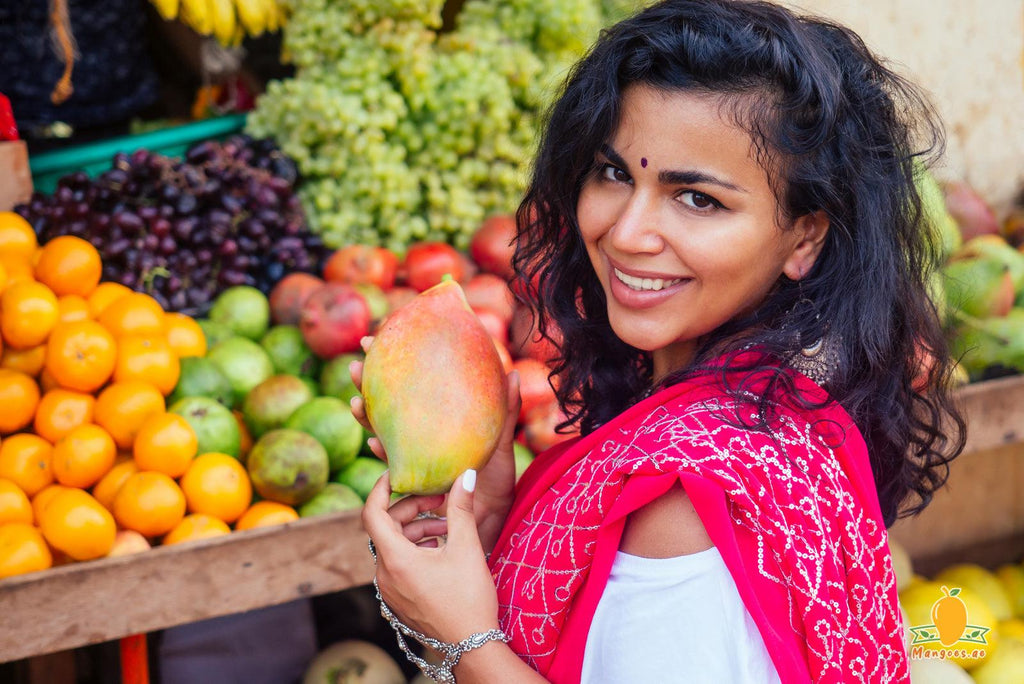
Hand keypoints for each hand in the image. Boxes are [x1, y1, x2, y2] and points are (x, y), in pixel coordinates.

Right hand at [349, 336, 521, 551]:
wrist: (491, 516)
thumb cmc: (496, 477)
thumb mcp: (501, 441)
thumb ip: (505, 410)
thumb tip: (512, 373)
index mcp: (439, 416)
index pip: (412, 382)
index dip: (392, 360)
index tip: (374, 340)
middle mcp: (422, 432)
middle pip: (388, 400)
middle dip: (367, 383)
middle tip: (355, 367)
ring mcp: (413, 454)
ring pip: (382, 428)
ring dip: (366, 415)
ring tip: (356, 402)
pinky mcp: (410, 479)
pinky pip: (391, 462)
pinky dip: (382, 451)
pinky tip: (374, 441)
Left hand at [362, 469, 499, 643]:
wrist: (472, 647)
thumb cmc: (468, 599)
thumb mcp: (466, 548)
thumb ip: (461, 508)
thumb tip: (466, 475)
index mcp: (395, 559)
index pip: (371, 512)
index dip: (381, 488)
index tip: (397, 474)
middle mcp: (384, 575)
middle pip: (385, 527)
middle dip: (411, 509)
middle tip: (439, 501)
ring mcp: (389, 590)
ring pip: (393, 546)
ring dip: (416, 530)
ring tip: (447, 527)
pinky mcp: (398, 600)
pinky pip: (398, 565)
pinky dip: (415, 549)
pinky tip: (441, 549)